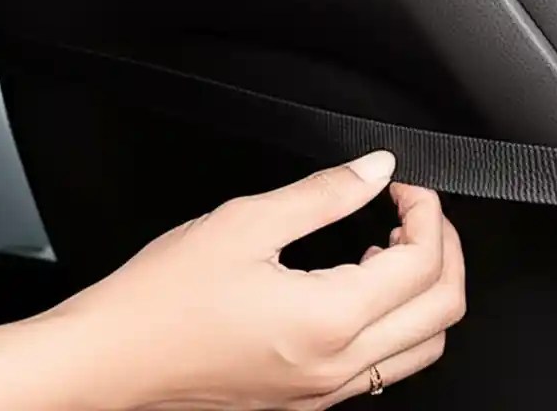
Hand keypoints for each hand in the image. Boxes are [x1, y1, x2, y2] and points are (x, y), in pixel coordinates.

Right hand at [48, 151, 465, 410]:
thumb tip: (375, 169)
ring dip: (426, 293)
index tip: (404, 184)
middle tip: (416, 210)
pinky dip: (396, 325)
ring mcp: (326, 391)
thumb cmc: (160, 298)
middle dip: (444, 249)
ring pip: (423, 347)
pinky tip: (357, 288)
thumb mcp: (244, 223)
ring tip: (392, 247)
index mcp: (329, 320)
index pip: (422, 263)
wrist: (112, 360)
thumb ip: (323, 194)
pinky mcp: (309, 401)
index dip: (426, 211)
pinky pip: (384, 368)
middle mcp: (338, 366)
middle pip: (442, 311)